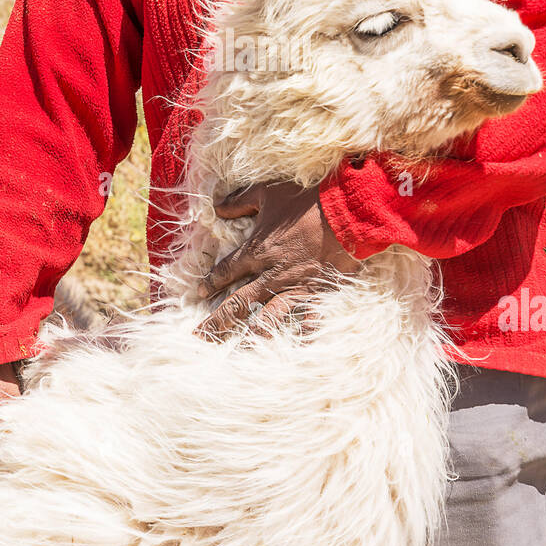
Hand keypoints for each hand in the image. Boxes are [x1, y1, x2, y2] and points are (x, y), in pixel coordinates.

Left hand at [194, 180, 360, 340]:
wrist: (344, 213)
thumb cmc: (305, 202)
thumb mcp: (267, 193)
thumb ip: (240, 201)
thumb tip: (216, 205)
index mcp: (257, 251)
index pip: (226, 272)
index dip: (211, 282)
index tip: (201, 293)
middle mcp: (271, 275)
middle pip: (237, 303)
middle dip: (217, 322)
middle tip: (201, 336)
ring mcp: (294, 288)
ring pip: (267, 318)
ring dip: (251, 337)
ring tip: (238, 352)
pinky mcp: (318, 294)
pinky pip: (307, 320)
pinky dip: (301, 335)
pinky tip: (293, 348)